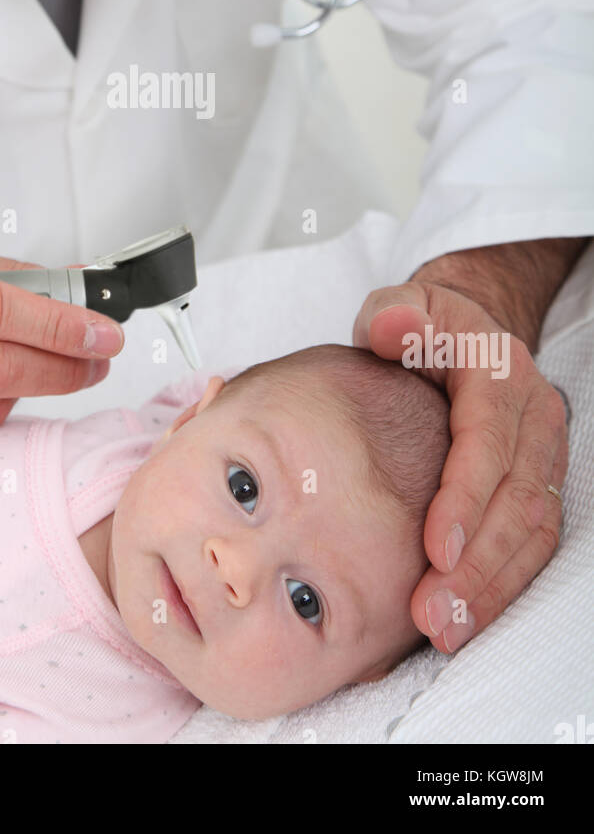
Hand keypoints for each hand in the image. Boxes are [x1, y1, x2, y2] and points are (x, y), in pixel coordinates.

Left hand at [353, 279, 567, 653]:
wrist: (458, 333)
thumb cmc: (416, 326)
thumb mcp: (398, 307)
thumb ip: (392, 314)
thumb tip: (393, 327)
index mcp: (500, 372)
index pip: (488, 441)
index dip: (464, 498)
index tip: (432, 550)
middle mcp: (534, 417)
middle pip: (517, 499)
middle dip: (476, 564)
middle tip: (430, 613)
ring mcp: (543, 456)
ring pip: (532, 531)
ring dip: (491, 587)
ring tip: (443, 630)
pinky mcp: (539, 487)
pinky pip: (532, 545)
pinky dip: (501, 586)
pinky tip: (464, 621)